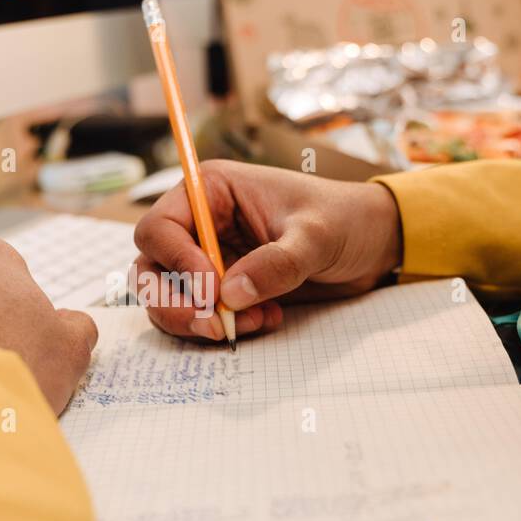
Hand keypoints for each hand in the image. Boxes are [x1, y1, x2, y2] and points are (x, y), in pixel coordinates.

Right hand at [133, 159, 401, 340]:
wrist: (371, 244)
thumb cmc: (344, 219)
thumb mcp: (316, 236)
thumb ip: (277, 263)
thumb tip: (231, 294)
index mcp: (211, 192)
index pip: (159, 228)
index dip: (176, 261)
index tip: (213, 288)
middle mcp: (200, 225)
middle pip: (150, 269)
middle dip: (175, 303)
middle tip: (214, 325)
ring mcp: (208, 260)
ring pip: (166, 298)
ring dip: (198, 321)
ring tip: (248, 323)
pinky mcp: (224, 290)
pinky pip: (198, 316)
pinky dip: (221, 328)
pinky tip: (263, 320)